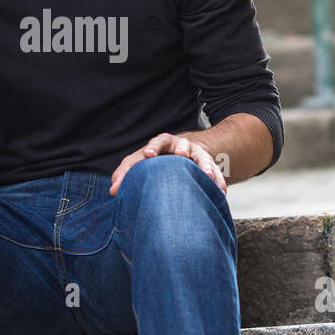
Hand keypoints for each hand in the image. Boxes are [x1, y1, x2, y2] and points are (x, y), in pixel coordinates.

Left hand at [108, 132, 227, 196]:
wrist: (181, 156)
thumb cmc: (156, 160)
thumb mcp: (140, 162)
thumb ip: (126, 173)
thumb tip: (114, 190)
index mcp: (164, 143)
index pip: (158, 141)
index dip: (153, 147)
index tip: (148, 155)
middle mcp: (183, 147)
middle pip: (184, 145)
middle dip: (183, 149)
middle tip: (182, 155)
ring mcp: (198, 156)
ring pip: (204, 159)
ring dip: (206, 167)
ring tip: (208, 177)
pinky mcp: (211, 168)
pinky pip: (217, 174)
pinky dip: (219, 182)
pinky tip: (220, 193)